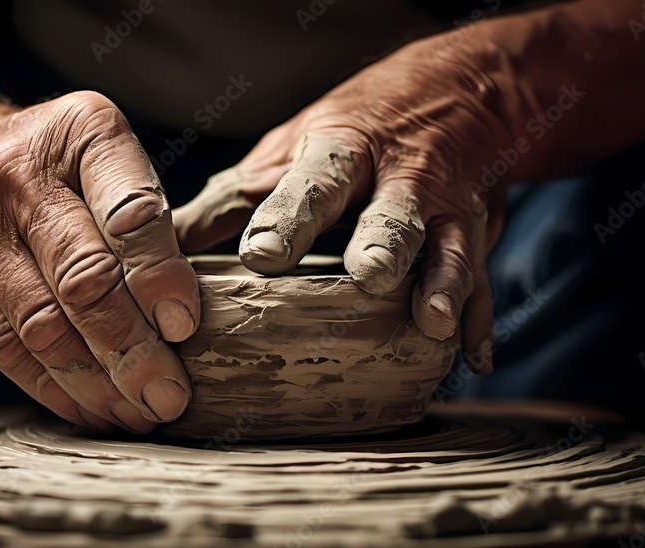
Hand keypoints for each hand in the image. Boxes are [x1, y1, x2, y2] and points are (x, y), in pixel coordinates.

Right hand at [0, 53, 199, 431]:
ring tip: (139, 411)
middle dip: (134, 348)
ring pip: (44, 326)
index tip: (184, 327)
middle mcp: (16, 175)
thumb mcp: (108, 155)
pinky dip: (56, 388)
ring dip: (99, 382)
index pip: (129, 215)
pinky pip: (5, 348)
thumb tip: (187, 316)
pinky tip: (93, 408)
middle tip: (169, 394)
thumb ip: (146, 218)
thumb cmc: (54, 165)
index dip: (160, 278)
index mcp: (81, 133)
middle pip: (84, 279)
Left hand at [174, 34, 510, 372]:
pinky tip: (473, 357)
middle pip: (391, 212)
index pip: (314, 183)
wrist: (457, 92)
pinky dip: (479, 319)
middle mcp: (399, 178)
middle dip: (381, 243)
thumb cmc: (352, 134)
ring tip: (433, 321)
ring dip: (443, 283)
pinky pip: (481, 279)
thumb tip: (163, 240)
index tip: (263, 254)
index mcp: (343, 154)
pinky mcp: (476, 236)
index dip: (289, 218)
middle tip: (369, 275)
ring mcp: (446, 208)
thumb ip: (235, 198)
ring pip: (448, 246)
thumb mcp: (291, 153)